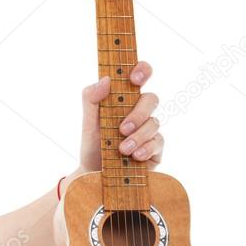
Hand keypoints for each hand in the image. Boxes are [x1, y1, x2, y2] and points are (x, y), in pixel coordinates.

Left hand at [73, 60, 163, 179]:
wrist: (93, 175)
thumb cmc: (93, 145)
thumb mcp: (87, 122)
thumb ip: (91, 98)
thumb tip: (106, 79)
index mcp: (125, 99)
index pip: (140, 75)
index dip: (142, 70)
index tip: (134, 78)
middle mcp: (140, 111)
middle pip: (151, 99)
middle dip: (138, 113)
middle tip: (123, 128)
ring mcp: (149, 129)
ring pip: (154, 123)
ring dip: (138, 136)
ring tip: (122, 149)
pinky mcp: (155, 149)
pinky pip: (158, 142)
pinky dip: (146, 148)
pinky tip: (134, 156)